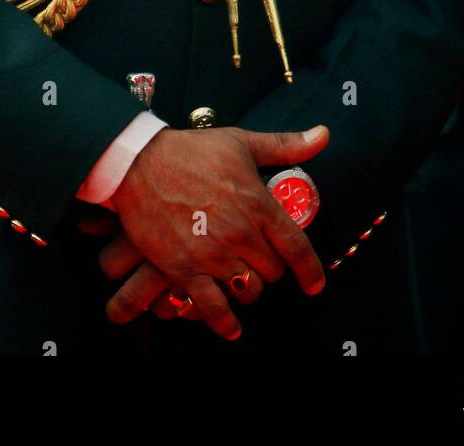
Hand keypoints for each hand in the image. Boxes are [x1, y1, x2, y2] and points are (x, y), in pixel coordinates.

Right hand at [104, 124, 329, 339]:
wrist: (141, 163)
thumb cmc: (192, 150)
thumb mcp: (241, 142)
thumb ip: (285, 145)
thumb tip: (322, 135)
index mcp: (258, 203)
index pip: (296, 246)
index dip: (310, 270)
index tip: (315, 284)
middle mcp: (240, 233)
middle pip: (273, 272)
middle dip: (270, 268)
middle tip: (259, 261)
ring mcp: (213, 255)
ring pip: (249, 291)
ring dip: (249, 289)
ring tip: (243, 281)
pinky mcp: (185, 269)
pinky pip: (213, 308)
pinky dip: (225, 322)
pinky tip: (231, 327)